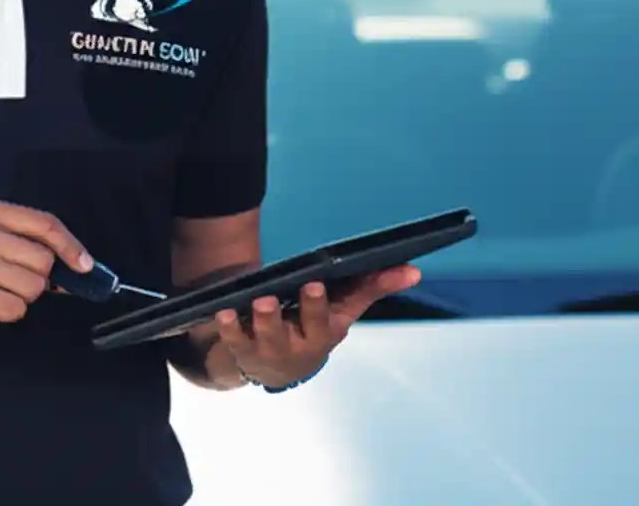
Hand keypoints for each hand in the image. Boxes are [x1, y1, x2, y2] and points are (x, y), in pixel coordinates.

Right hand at [0, 198, 91, 339]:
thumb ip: (19, 244)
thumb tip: (74, 267)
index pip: (45, 223)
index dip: (71, 246)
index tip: (85, 265)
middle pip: (44, 260)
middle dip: (36, 280)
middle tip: (8, 284)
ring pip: (33, 287)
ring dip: (19, 298)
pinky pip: (15, 308)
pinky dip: (6, 313)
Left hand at [214, 263, 420, 388]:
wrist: (272, 367)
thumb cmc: (312, 328)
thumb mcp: (339, 311)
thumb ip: (371, 287)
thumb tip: (413, 270)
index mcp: (331, 330)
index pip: (345, 310)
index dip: (348, 296)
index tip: (335, 281)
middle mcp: (306, 344)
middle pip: (311, 325)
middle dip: (312, 307)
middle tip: (309, 286)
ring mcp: (274, 350)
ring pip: (272, 334)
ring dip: (268, 318)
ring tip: (263, 300)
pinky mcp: (244, 352)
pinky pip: (236, 341)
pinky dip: (230, 328)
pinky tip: (225, 313)